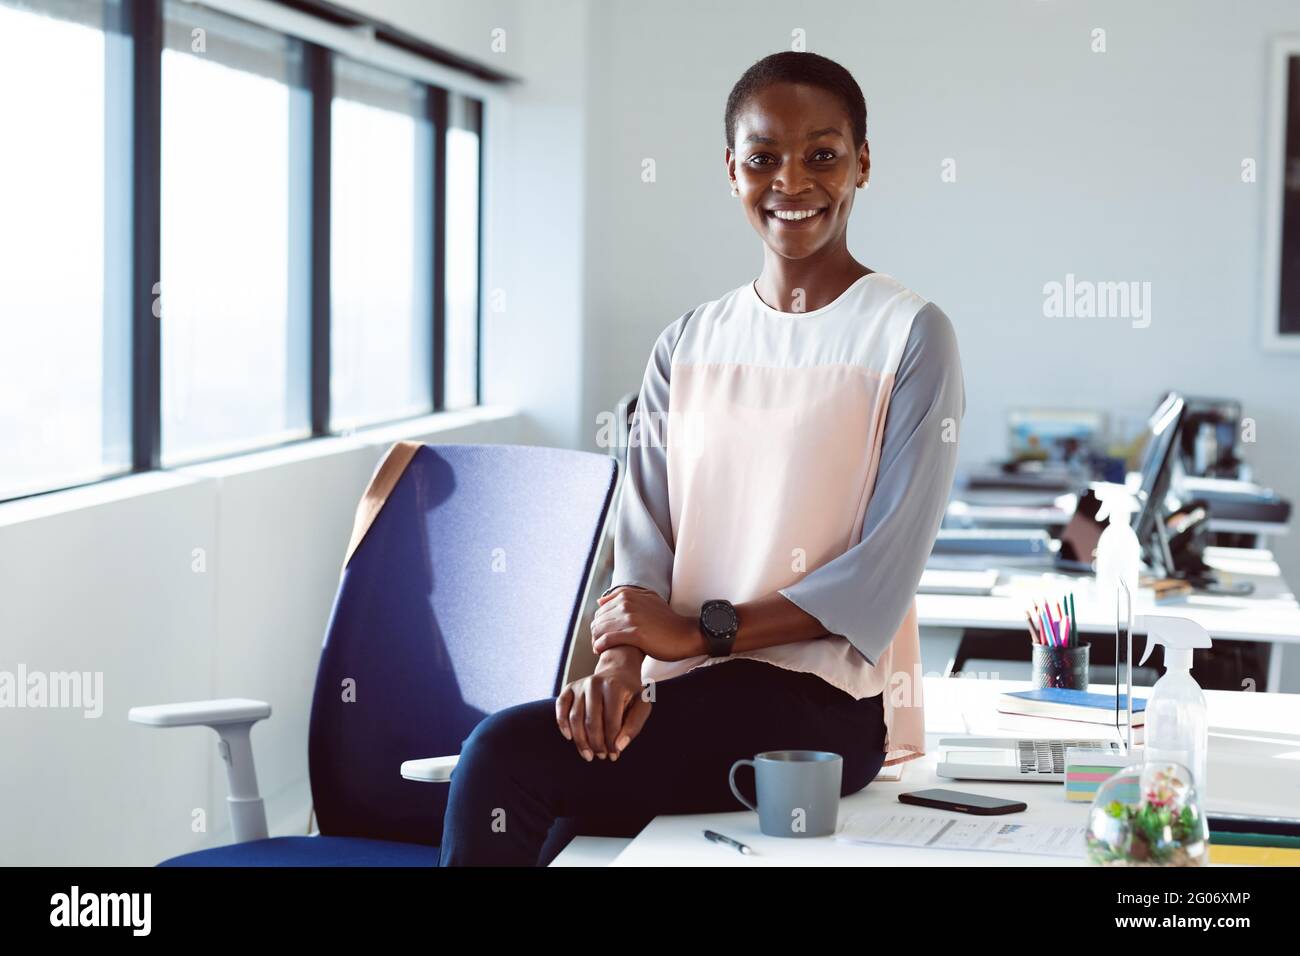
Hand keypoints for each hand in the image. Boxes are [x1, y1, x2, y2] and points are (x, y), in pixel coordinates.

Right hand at [555, 646, 650, 761]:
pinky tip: (569, 738)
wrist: (618, 671)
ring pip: (575, 718)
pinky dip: (562, 723)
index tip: (615, 755)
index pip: (611, 721)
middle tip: (602, 756)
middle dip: (596, 744)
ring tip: (589, 755)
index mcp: (614, 686)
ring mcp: (580, 684)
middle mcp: (594, 683)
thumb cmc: (631, 693)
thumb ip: (634, 726)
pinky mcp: (570, 688)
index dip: (612, 742)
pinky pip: (561, 707)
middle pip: (591, 722)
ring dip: (581, 741)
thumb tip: (619, 747)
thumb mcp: (642, 706)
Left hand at [591, 586, 704, 660]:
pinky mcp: (635, 633)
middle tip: (597, 643)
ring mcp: (631, 617)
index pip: (602, 608)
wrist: (684, 634)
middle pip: (599, 618)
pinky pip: (608, 639)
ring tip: (597, 648)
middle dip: (596, 632)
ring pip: (601, 629)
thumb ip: (625, 596)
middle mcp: (628, 603)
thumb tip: (600, 601)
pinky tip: (600, 650)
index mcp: (629, 594)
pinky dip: (601, 645)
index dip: (599, 622)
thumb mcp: (648, 599)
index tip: (601, 632)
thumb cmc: (666, 620)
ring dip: (595, 640)